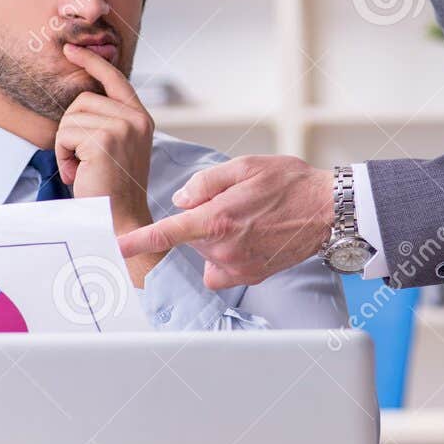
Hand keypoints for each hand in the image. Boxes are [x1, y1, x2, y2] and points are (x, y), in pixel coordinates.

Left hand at [56, 43, 157, 285]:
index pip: (114, 78)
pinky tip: (78, 173)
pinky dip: (63, 156)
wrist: (120, 220)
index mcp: (140, 118)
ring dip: (66, 145)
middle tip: (82, 161)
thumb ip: (107, 121)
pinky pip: (64, 134)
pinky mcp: (104, 139)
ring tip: (82, 168)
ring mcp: (122, 127)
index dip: (92, 61)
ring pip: (70, 117)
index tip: (71, 49)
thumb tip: (81, 96)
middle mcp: (135, 118)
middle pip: (82, 100)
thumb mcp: (116, 147)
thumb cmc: (111, 189)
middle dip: (71, 130)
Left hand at [117, 155, 333, 288]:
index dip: (137, 241)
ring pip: (206, 252)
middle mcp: (225, 248)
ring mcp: (238, 266)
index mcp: (218, 219)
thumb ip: (206, 181)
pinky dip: (226, 257)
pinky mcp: (251, 276)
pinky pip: (221, 270)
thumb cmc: (290, 183)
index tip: (115, 248)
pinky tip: (246, 240)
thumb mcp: (245, 166)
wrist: (328, 211)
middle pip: (189, 238)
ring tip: (246, 220)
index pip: (166, 233)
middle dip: (199, 221)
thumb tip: (182, 198)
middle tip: (231, 204)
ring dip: (214, 238)